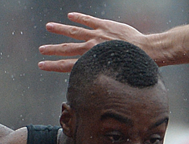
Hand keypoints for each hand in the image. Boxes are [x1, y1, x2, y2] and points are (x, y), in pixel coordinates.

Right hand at [38, 12, 152, 72]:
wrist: (147, 51)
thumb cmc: (134, 66)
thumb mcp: (114, 75)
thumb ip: (102, 74)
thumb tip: (97, 82)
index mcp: (93, 62)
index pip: (68, 65)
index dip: (53, 65)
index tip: (42, 65)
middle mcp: (91, 48)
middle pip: (67, 49)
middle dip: (52, 50)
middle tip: (41, 50)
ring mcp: (97, 35)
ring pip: (74, 31)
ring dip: (60, 29)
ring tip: (49, 27)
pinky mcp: (105, 26)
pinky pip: (88, 20)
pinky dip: (79, 17)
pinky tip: (70, 15)